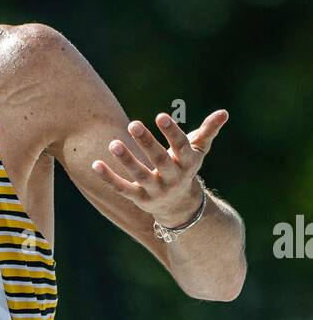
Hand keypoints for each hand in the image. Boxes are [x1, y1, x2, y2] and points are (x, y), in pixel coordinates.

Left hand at [92, 109, 227, 222]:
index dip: (171, 132)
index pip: (181, 146)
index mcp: (188, 163)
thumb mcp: (197, 151)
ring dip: (127, 160)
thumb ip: (208, 131)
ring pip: (140, 176)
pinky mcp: (140, 200)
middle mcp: (173, 178)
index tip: (160, 116)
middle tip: (133, 124)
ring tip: (113, 143)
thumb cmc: (185, 169)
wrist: (180, 207)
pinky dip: (108, 178)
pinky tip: (96, 164)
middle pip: (160, 160)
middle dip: (147, 143)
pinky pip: (122, 188)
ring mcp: (156, 191)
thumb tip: (224, 113)